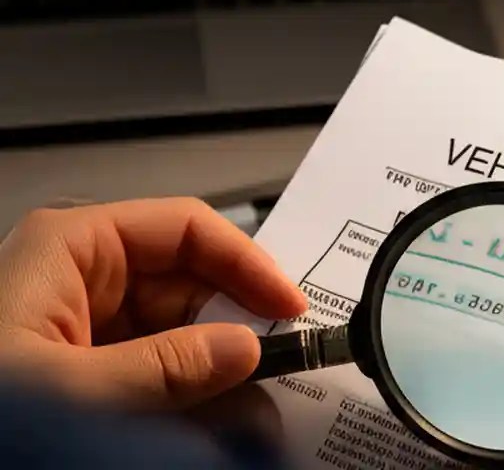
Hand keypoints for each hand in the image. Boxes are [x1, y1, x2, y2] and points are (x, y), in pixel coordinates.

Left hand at [0, 197, 307, 410]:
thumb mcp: (73, 387)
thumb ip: (167, 369)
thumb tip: (242, 352)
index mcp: (72, 249)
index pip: (187, 229)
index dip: (247, 262)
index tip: (288, 308)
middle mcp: (80, 279)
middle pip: (191, 283)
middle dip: (234, 327)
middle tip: (275, 367)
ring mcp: (85, 327)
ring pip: (180, 333)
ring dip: (218, 370)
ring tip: (244, 409)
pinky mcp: (88, 370)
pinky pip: (158, 371)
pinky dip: (190, 396)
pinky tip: (208, 417)